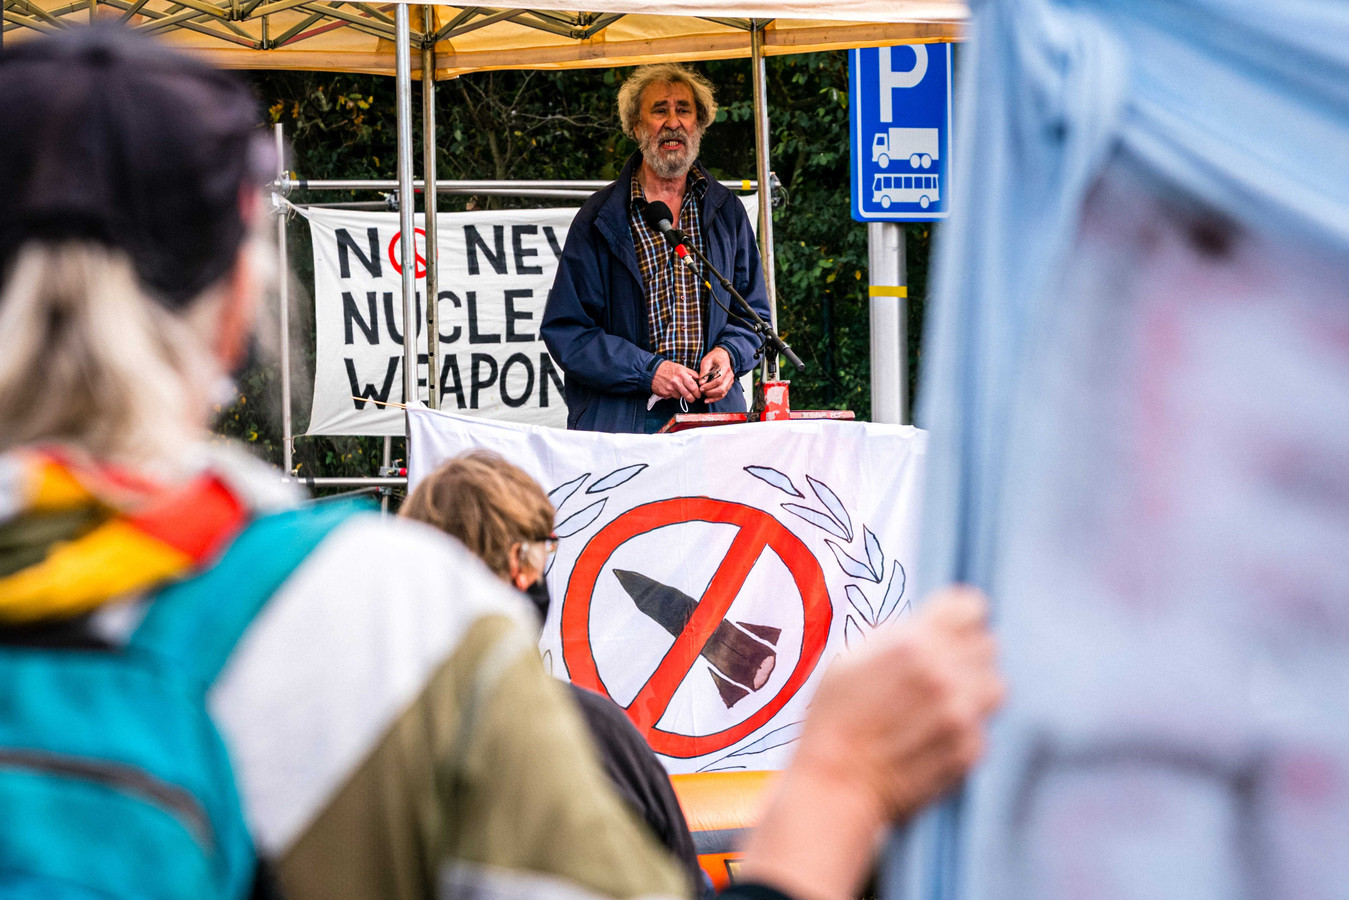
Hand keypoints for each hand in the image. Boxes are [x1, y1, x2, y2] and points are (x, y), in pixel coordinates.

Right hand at [651, 360, 701, 401]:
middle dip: (692, 398)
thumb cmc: (667, 368)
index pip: (693, 386)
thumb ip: (691, 373)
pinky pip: (672, 397)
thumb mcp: (680, 367)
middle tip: (693, 398)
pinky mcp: (665, 393)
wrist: (653, 370)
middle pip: (688, 395)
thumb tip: (699, 379)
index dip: (698, 392)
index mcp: (682, 374)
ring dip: (680, 395)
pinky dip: (672, 394)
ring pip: (680, 397)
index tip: (698, 394)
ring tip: (677, 388)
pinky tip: (670, 389)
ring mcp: (670, 388)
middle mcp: (676, 382)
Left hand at [697, 347, 734, 402]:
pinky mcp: (728, 385)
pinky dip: (715, 398)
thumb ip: (704, 372)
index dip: (709, 386)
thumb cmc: (714, 357)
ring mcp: (730, 381)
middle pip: (721, 388)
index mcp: (725, 367)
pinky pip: (723, 394)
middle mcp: (730, 375)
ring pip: (723, 393)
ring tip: (704, 395)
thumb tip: (701, 383)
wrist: (723, 355)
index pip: (718, 380)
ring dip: (712, 396)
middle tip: (701, 391)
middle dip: (710, 392)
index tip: (701, 387)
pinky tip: (708, 400)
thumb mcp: (706, 361)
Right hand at [739, 587, 1003, 899]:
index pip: (971, 607)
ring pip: (996, 684)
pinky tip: (931, 738)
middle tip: (941, 672)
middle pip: (988, 644)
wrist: (836, 783)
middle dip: (966, 654)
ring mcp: (961, 714)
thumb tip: (933, 623)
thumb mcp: (850, 658)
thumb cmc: (834, 718)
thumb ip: (898, 636)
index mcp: (912, 642)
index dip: (961, 617)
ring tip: (942, 704)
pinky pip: (982, 726)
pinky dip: (964, 729)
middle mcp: (944, 673)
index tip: (953, 629)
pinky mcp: (970, 749)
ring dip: (975, 690)